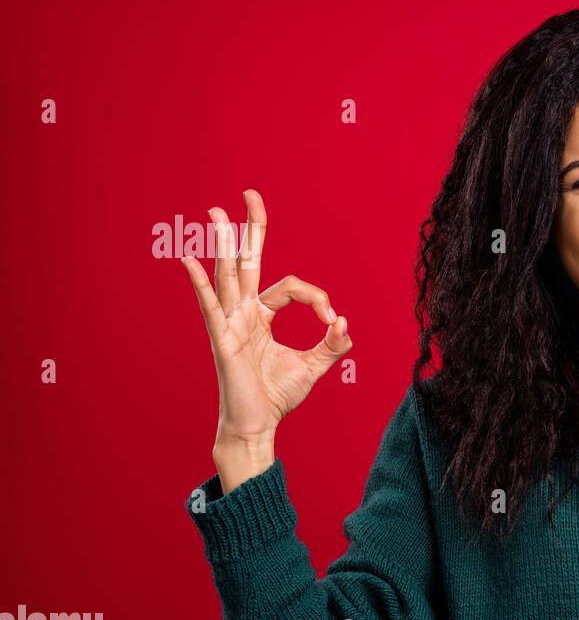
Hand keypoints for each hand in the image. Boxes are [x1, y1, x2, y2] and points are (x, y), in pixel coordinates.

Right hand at [180, 189, 352, 448]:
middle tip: (250, 194)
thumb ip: (332, 345)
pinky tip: (190, 259)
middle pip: (247, 261)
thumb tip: (345, 324)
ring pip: (227, 275)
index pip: (292, 287)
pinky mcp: (223, 339)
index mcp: (263, 315)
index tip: (334, 324)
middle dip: (250, 228)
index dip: (317, 299)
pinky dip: (201, 283)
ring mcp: (231, 323)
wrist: (258, 425)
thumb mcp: (314, 366)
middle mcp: (244, 312)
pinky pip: (210, 306)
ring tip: (216, 213)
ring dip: (223, 243)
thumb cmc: (277, 396)